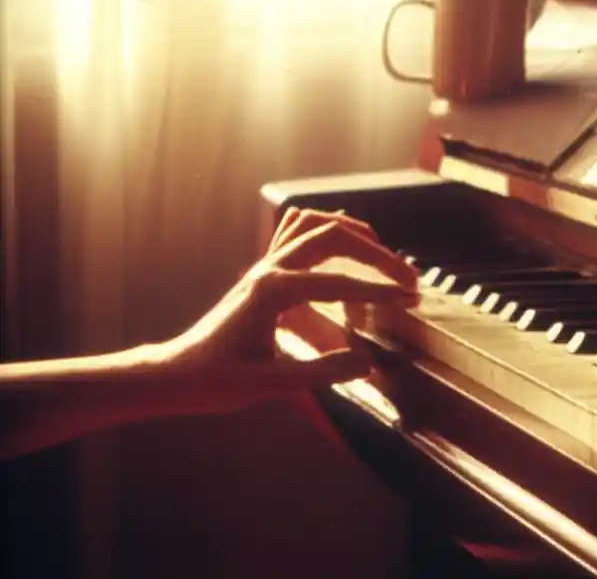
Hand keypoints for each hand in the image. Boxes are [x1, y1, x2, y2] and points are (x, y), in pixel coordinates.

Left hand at [148, 208, 418, 414]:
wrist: (177, 375)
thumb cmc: (218, 381)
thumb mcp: (273, 384)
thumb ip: (323, 373)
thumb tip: (369, 361)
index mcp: (273, 291)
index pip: (339, 282)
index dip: (378, 290)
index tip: (409, 299)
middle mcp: (270, 270)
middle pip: (332, 235)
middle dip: (375, 253)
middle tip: (406, 278)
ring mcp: (265, 266)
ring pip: (314, 222)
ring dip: (352, 232)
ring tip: (381, 254)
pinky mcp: (264, 272)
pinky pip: (296, 231)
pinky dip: (326, 230)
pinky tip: (344, 252)